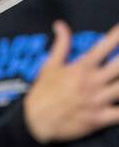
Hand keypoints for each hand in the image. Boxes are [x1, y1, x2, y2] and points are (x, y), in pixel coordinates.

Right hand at [23, 21, 118, 142]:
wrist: (35, 122)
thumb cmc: (43, 93)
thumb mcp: (50, 65)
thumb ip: (61, 44)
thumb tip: (61, 24)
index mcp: (83, 67)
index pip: (105, 45)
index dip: (118, 35)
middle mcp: (93, 82)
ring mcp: (97, 100)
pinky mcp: (99, 119)